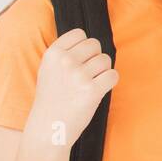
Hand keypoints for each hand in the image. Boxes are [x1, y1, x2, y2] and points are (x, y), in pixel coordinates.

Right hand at [28, 28, 118, 145]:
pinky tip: (97, 90)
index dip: (84, 46)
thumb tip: (90, 41)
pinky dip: (109, 82)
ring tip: (88, 84)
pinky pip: (113, 75)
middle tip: (84, 75)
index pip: (80, 33)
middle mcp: (65, 61)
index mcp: (53, 53)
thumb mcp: (48, 69)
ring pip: (106, 60)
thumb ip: (65, 53)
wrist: (49, 127)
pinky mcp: (92, 90)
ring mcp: (79, 75)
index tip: (78, 60)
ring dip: (102, 71)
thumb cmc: (52, 98)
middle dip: (94, 58)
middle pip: (95, 45)